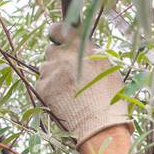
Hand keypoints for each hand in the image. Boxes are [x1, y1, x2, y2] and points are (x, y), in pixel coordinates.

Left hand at [36, 21, 131, 147]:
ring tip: (68, 91)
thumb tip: (82, 50)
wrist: (100, 125)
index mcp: (80, 45)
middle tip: (68, 73)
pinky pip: (43, 83)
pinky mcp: (43, 87)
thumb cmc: (110, 98)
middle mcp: (62, 53)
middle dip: (58, 59)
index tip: (58, 38)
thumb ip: (90, 54)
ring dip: (54, 74)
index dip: (57, 33)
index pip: (59, 28)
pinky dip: (50, 90)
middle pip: (51, 49)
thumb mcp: (107, 68)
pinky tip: (64, 101)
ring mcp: (50, 70)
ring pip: (46, 67)